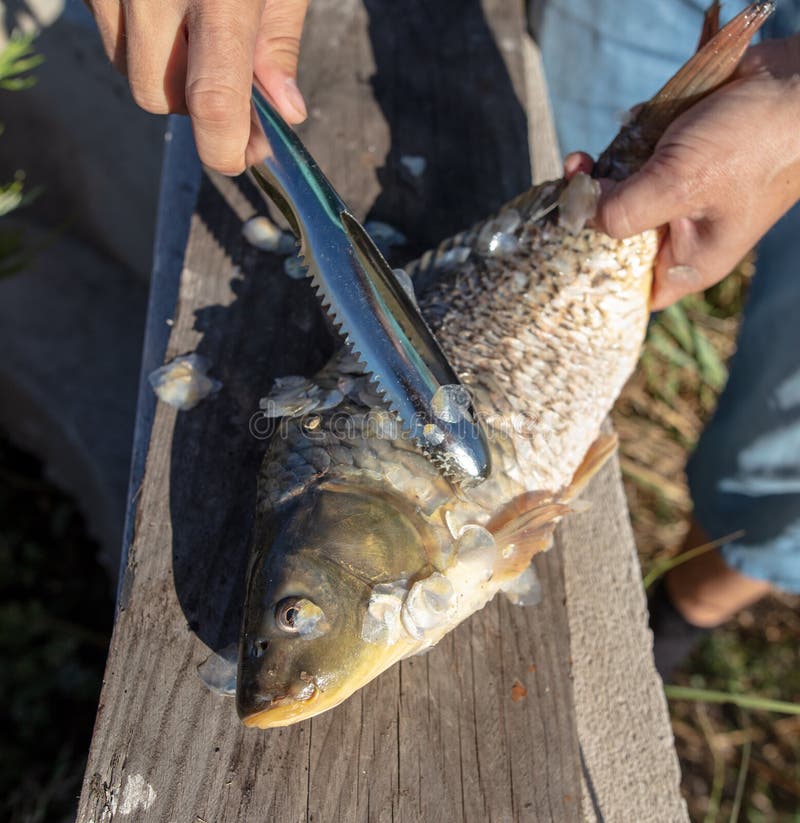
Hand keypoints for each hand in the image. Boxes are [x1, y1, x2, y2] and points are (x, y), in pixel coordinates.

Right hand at [89, 0, 309, 174]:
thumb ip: (279, 42)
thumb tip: (285, 112)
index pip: (213, 103)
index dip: (225, 147)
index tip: (240, 157)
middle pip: (157, 96)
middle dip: (192, 103)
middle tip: (225, 72)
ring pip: (127, 68)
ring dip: (162, 68)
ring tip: (191, 24)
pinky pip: (107, 29)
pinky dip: (137, 32)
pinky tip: (164, 2)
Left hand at [566, 35, 799, 310]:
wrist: (797, 82)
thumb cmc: (752, 144)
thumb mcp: (679, 185)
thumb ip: (622, 211)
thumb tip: (575, 214)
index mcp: (688, 262)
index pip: (626, 290)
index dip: (590, 276)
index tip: (556, 249)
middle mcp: (679, 236)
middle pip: (613, 241)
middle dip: (587, 215)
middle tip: (568, 186)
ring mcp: (677, 198)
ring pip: (619, 200)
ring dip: (597, 178)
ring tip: (580, 160)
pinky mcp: (676, 163)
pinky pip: (633, 166)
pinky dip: (619, 152)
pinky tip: (613, 138)